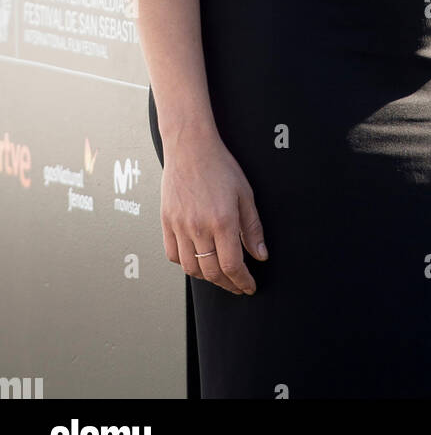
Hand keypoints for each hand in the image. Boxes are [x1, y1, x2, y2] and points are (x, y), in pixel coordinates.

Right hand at [160, 133, 268, 294]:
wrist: (190, 148)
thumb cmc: (219, 166)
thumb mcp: (245, 194)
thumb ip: (252, 227)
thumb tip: (260, 254)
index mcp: (222, 221)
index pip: (232, 265)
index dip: (242, 281)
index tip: (249, 287)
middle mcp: (199, 228)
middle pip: (212, 272)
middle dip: (228, 284)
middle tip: (237, 285)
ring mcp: (180, 226)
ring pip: (191, 268)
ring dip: (207, 277)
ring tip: (219, 275)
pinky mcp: (166, 222)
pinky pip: (173, 255)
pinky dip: (186, 264)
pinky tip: (197, 260)